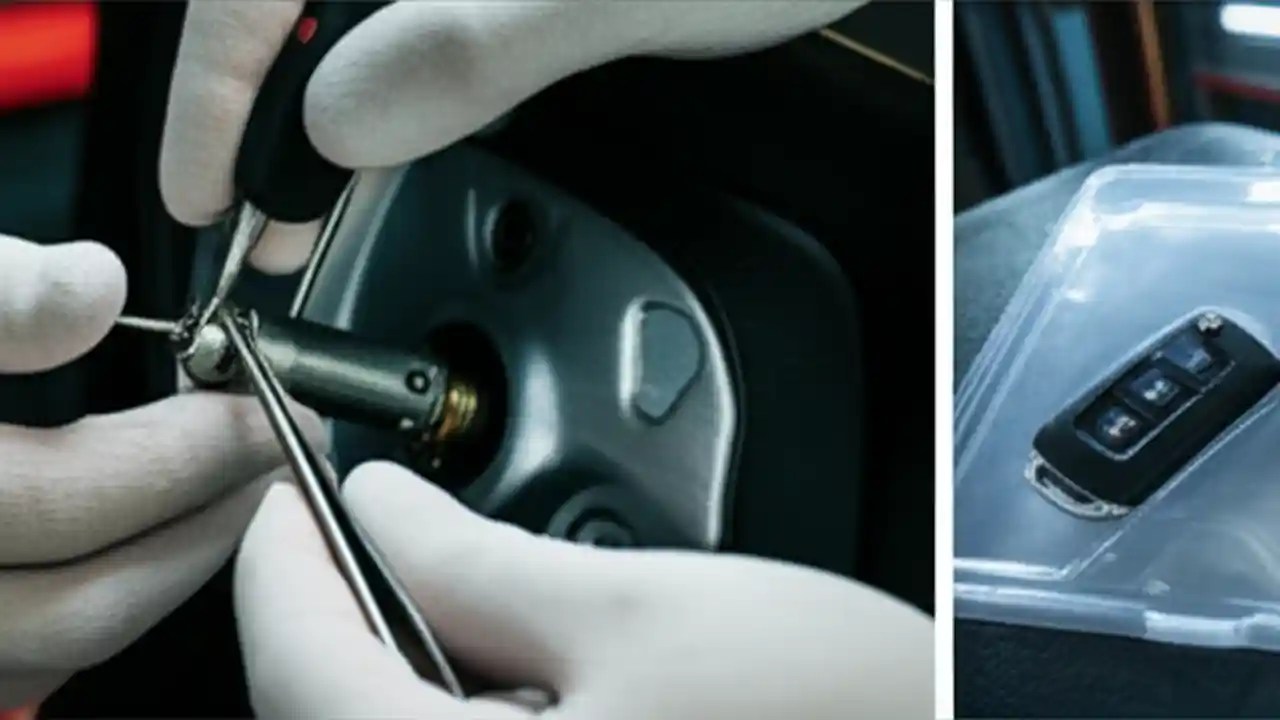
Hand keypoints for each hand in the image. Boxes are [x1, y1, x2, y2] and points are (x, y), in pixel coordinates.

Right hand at [0, 234, 323, 708]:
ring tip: (235, 491)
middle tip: (277, 446)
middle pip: (76, 597)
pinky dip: (95, 604)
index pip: (64, 493)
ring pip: (51, 645)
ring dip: (167, 570)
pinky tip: (141, 539)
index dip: (187, 451)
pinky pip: (15, 659)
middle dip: (206, 520)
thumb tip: (91, 289)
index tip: (257, 396)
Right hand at [158, 0, 866, 272]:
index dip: (215, 94)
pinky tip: (386, 130)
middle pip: (297, 4)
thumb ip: (468, 46)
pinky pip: (420, 25)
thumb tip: (340, 114)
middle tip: (247, 216)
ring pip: (357, 19)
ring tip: (304, 193)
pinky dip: (392, 84)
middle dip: (260, 111)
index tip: (199, 193)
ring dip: (325, 107)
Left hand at [235, 461, 932, 718]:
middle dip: (333, 603)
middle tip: (359, 516)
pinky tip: (496, 658)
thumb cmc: (824, 714)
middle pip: (326, 709)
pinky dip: (443, 698)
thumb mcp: (636, 607)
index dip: (281, 559)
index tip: (292, 488)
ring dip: (389, 649)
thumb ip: (478, 559)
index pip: (298, 665)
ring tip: (435, 573)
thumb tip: (380, 503)